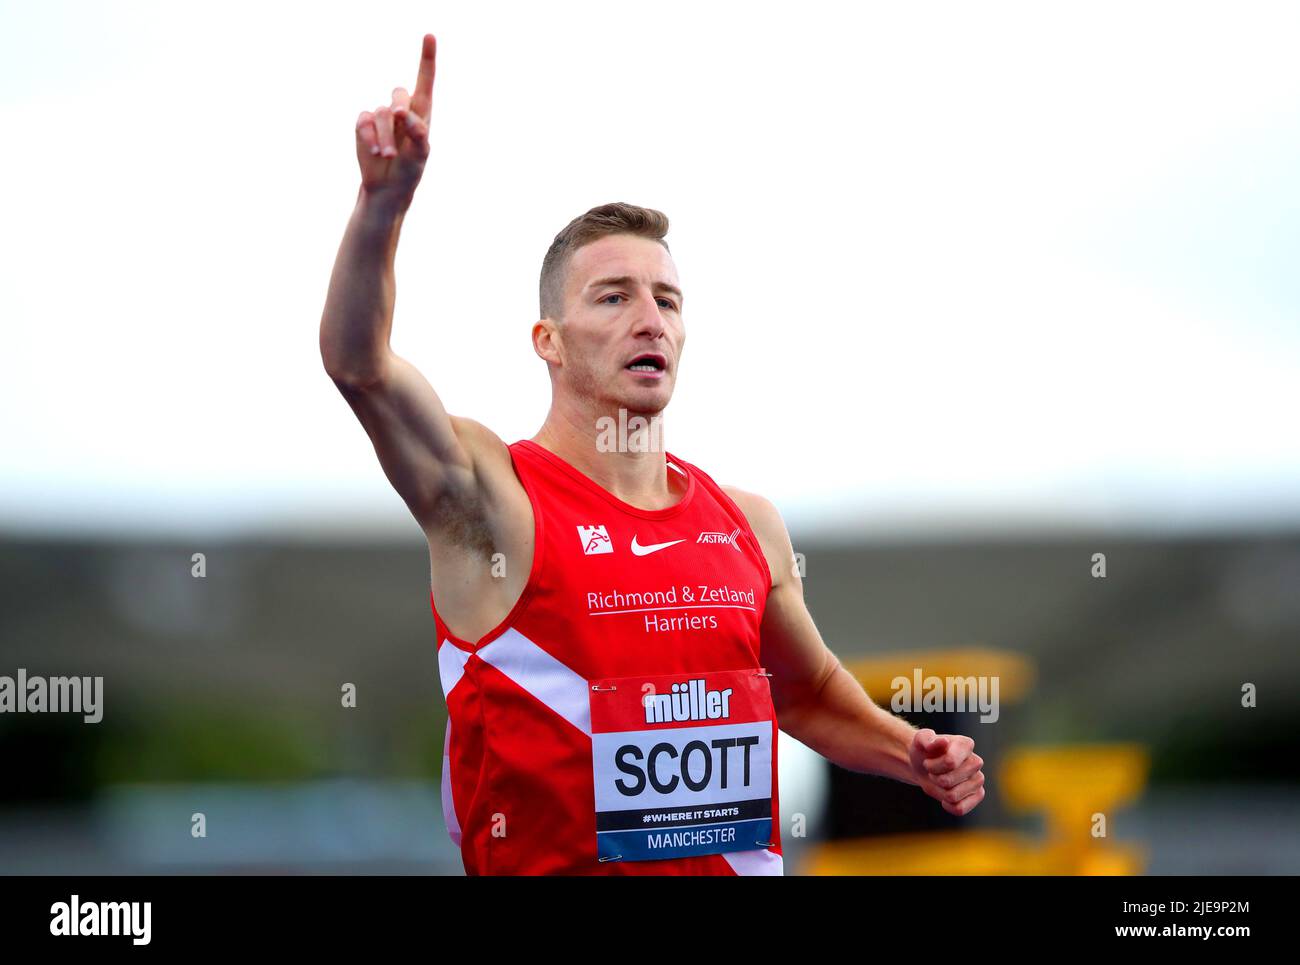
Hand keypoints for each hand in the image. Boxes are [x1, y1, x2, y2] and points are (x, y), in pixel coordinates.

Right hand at [354, 33, 436, 204]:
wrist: (388, 188)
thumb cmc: (410, 171)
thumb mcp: (420, 156)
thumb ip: (418, 134)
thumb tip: (404, 115)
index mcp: (421, 114)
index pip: (425, 82)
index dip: (427, 58)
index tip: (430, 36)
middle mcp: (401, 111)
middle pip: (399, 94)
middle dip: (400, 110)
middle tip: (401, 121)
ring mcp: (381, 117)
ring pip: (381, 113)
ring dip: (385, 136)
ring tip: (388, 155)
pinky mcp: (364, 125)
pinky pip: (364, 122)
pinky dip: (369, 137)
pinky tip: (375, 152)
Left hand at [908, 728, 985, 815]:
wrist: (924, 766)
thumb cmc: (923, 750)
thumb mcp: (919, 740)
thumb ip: (927, 738)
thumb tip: (943, 742)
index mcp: (965, 744)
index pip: (950, 762)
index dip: (932, 766)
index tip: (927, 762)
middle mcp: (976, 762)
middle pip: (949, 781)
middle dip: (934, 779)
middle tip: (932, 772)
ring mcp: (978, 779)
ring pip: (954, 796)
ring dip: (939, 791)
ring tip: (939, 782)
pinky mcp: (978, 795)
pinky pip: (960, 809)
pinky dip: (948, 806)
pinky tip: (945, 797)